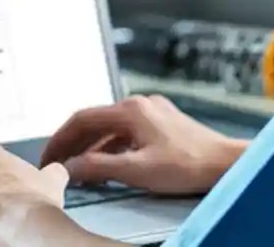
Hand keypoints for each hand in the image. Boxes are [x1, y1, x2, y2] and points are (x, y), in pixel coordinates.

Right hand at [40, 94, 247, 194]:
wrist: (224, 163)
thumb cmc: (188, 165)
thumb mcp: (136, 170)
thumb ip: (99, 167)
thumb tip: (70, 167)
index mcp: (130, 110)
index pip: (82, 119)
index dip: (60, 139)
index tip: (48, 156)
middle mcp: (139, 104)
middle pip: (95, 121)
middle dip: (73, 143)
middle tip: (57, 163)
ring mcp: (152, 112)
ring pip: (111, 128)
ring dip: (92, 147)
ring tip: (78, 168)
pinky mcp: (162, 123)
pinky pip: (126, 132)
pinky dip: (111, 147)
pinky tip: (108, 164)